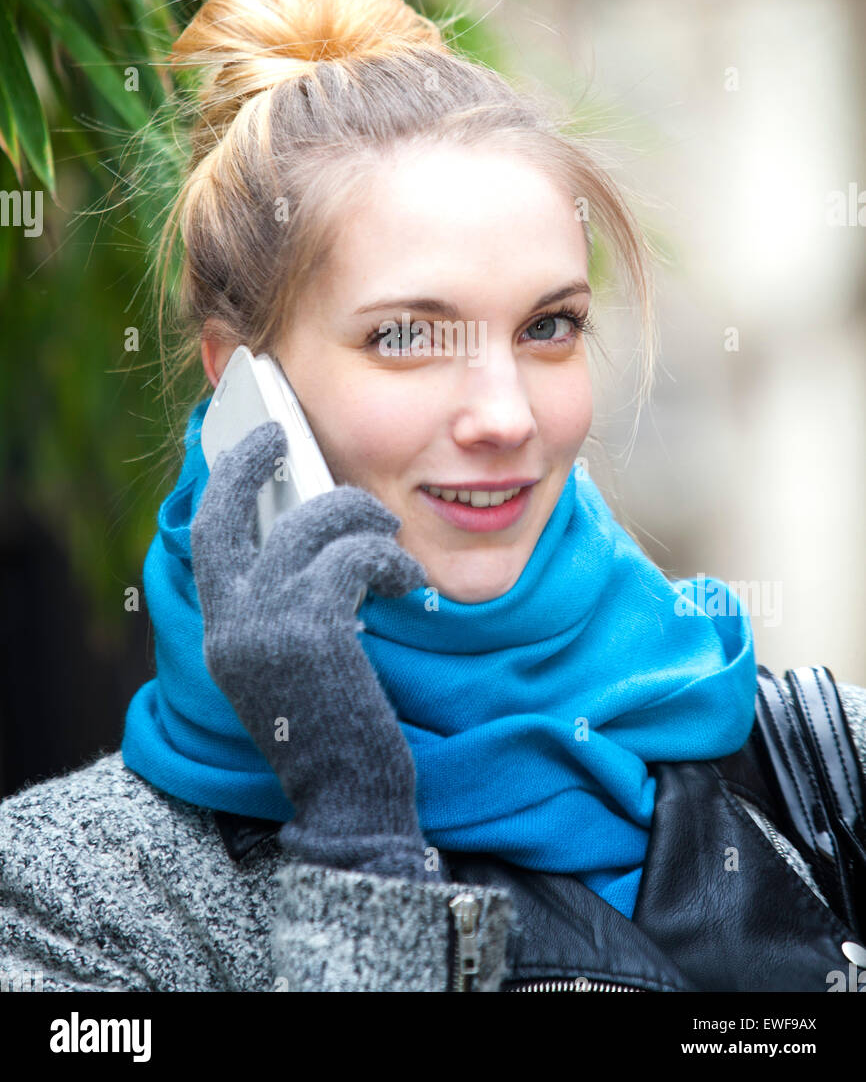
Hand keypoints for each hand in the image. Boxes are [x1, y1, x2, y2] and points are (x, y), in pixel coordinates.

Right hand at [190, 419, 434, 873]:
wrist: (349, 798)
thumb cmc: (335, 728)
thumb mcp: (292, 663)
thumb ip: (284, 605)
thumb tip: (311, 533)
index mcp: (224, 634)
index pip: (207, 541)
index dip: (224, 487)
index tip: (249, 450)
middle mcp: (232, 626)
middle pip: (225, 516)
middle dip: (247, 463)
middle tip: (280, 434)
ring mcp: (266, 626)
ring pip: (306, 526)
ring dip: (355, 515)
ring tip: (388, 534)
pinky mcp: (313, 629)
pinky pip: (352, 557)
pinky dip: (388, 559)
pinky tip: (407, 581)